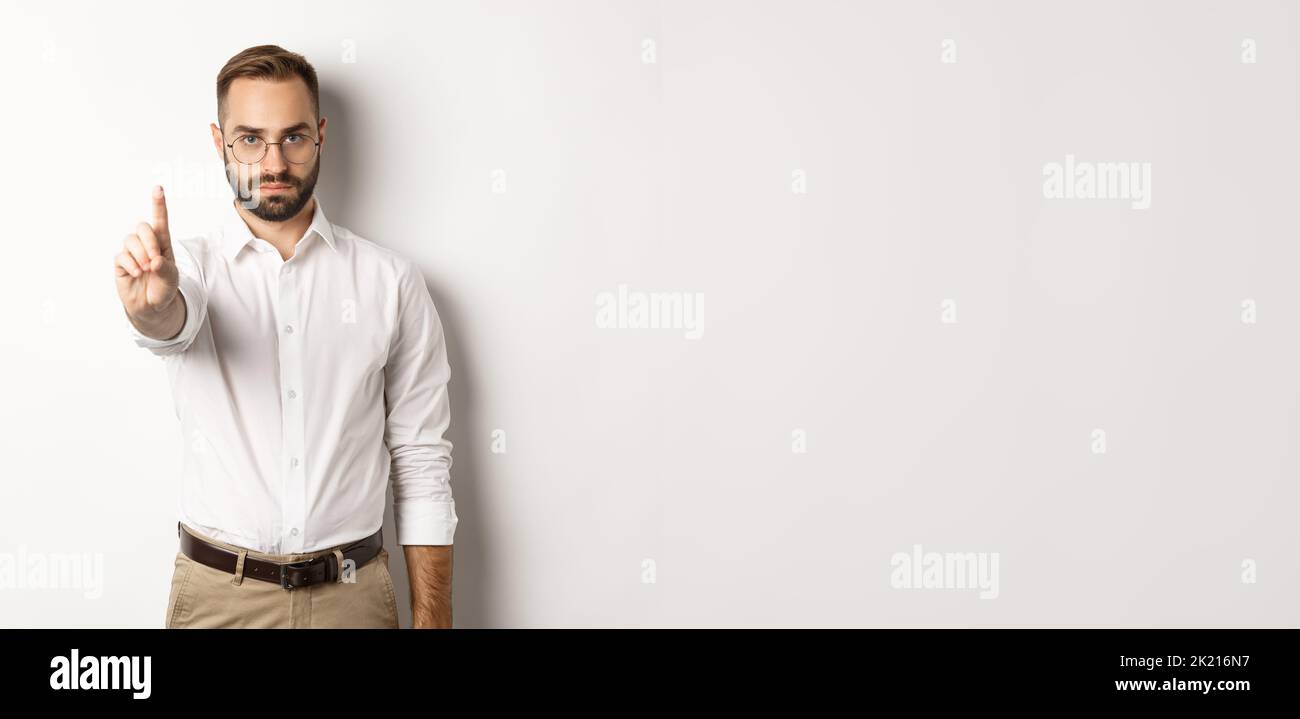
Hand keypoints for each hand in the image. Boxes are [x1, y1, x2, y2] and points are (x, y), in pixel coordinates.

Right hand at [115, 185, 179, 318]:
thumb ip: (165, 269)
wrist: (152, 307)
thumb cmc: (164, 289)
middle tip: (155, 260)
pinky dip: (131, 265)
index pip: (160, 221)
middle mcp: (146, 244)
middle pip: (142, 227)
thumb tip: (154, 260)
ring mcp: (132, 253)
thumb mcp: (171, 280)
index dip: (158, 204)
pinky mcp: (121, 263)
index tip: (158, 188)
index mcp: (163, 244)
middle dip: (149, 241)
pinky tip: (137, 273)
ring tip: (147, 270)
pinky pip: (121, 256)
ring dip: (140, 255)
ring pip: (130, 240)